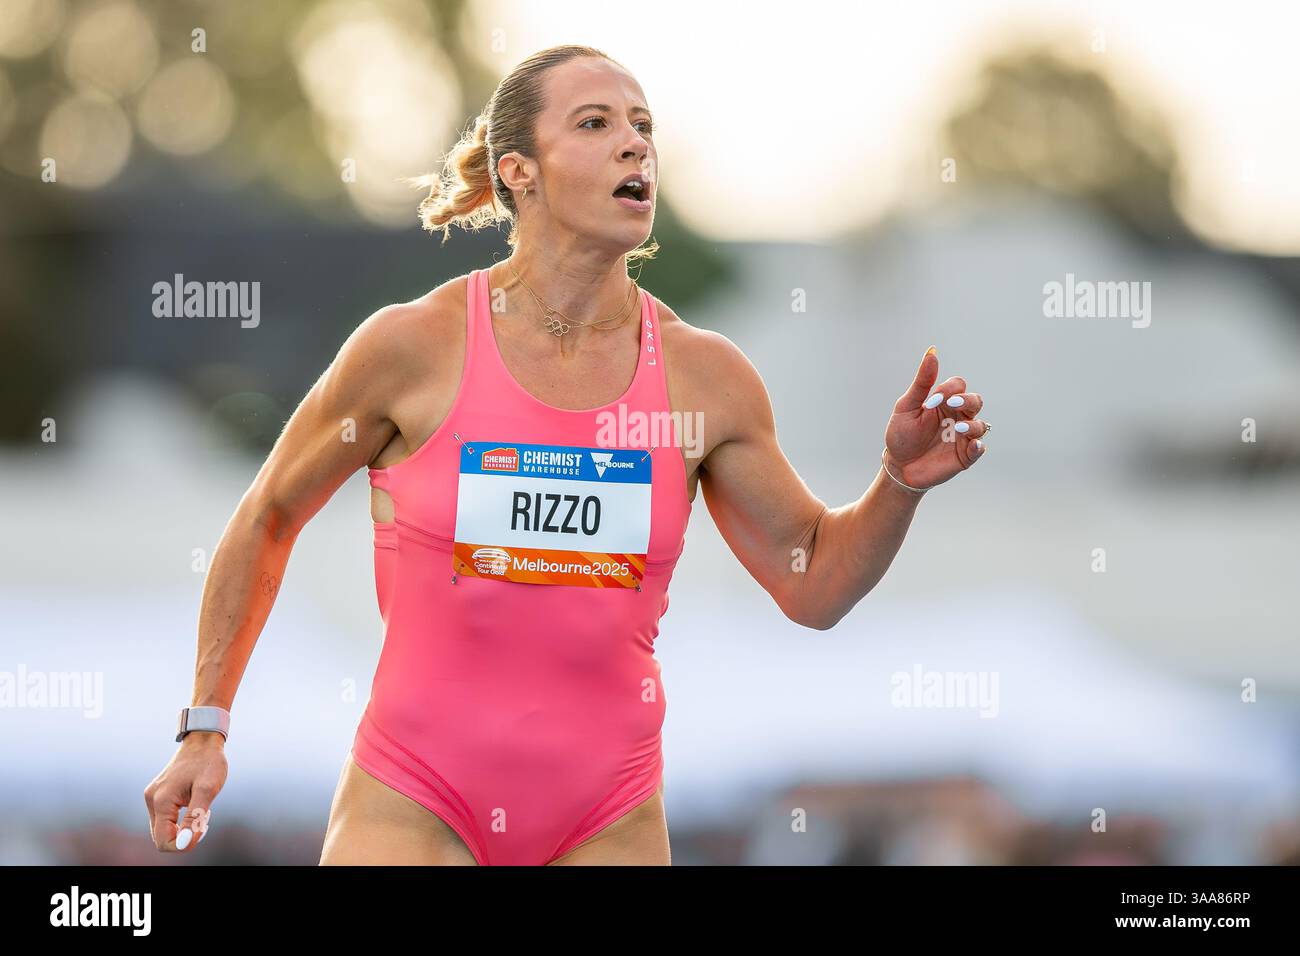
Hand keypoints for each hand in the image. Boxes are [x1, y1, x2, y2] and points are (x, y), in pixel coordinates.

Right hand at [143, 732, 227, 852]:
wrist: (203, 740)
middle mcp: (151, 800)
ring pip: (163, 828)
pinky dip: (179, 819)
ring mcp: (152, 796)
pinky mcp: (157, 794)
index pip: (164, 841)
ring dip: (182, 827)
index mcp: (161, 801)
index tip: (203, 828)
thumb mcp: (207, 790)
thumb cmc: (208, 762)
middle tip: (204, 818)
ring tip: (201, 809)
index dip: (184, 844)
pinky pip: (165, 817)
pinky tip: (195, 804)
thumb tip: (185, 844)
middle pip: (161, 837)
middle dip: (183, 836)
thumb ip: (195, 818)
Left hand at [883, 346, 988, 490]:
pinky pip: (979, 448)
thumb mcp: (907, 407)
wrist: (898, 466)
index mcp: (944, 402)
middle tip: (952, 404)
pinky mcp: (965, 455)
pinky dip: (978, 445)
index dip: (948, 390)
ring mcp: (962, 436)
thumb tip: (932, 352)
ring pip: (980, 424)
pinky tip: (972, 444)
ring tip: (958, 428)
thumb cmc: (901, 434)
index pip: (958, 385)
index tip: (930, 401)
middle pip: (975, 400)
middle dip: (967, 401)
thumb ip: (922, 382)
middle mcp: (957, 416)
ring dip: (973, 424)